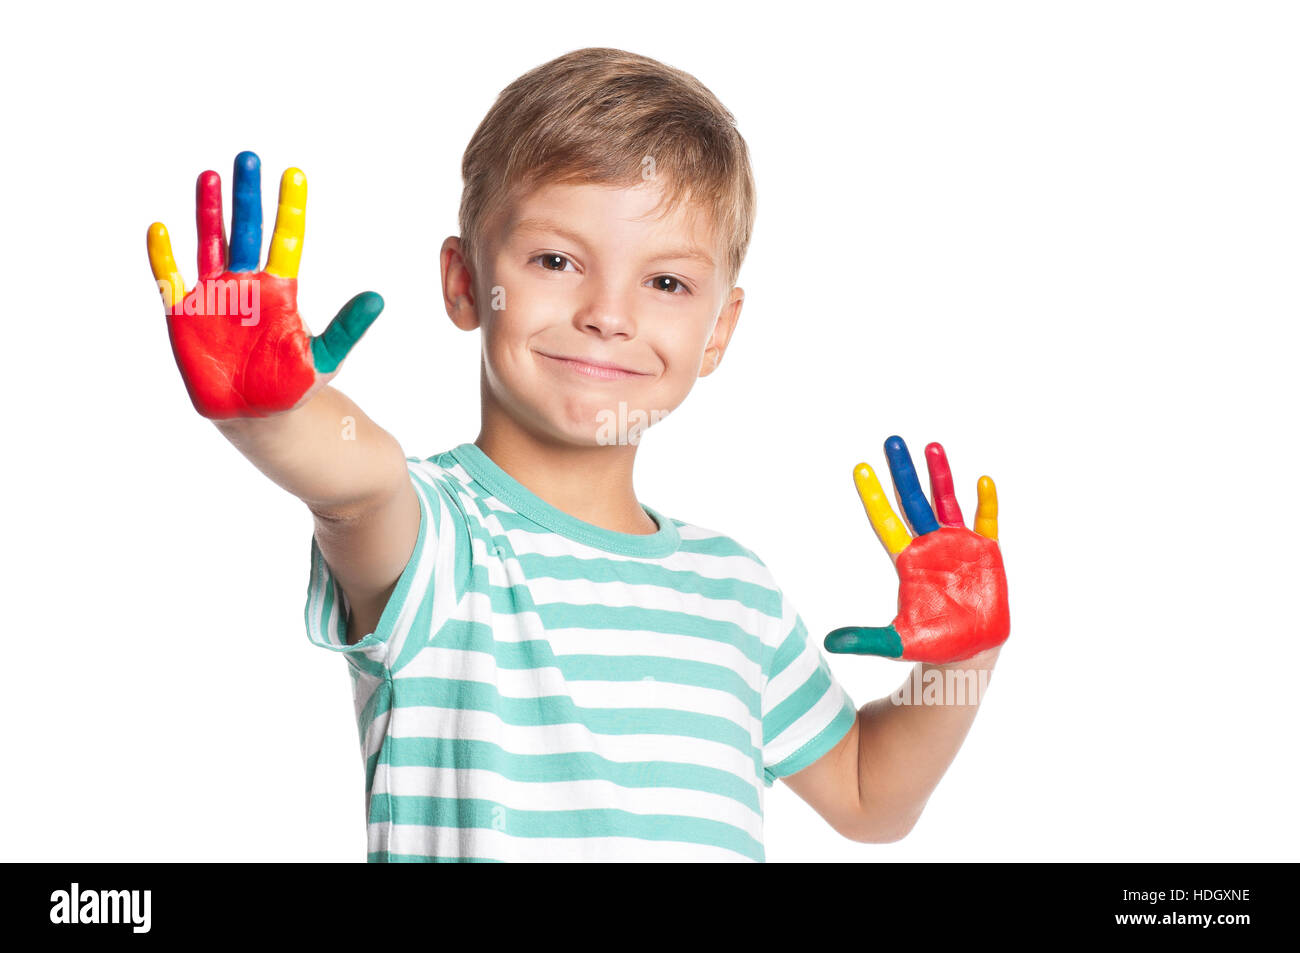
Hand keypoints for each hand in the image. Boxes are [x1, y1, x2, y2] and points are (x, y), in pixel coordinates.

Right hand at [146, 151, 382, 418]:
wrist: (258, 416)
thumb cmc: (294, 385)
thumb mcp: (327, 357)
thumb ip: (348, 327)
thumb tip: (378, 298)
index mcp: (281, 290)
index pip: (287, 239)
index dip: (290, 208)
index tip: (294, 174)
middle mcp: (247, 284)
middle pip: (247, 231)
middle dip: (247, 197)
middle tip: (249, 158)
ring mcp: (215, 295)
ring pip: (210, 244)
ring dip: (209, 213)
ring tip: (209, 176)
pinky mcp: (185, 314)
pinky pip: (170, 278)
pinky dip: (164, 256)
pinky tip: (159, 228)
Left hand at [824, 436, 1009, 663]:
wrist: (971, 652)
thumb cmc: (934, 643)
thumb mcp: (897, 642)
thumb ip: (866, 639)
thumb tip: (828, 643)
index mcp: (908, 560)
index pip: (886, 520)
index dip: (874, 495)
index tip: (860, 467)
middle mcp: (930, 545)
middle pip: (913, 501)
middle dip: (902, 472)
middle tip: (891, 441)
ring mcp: (958, 544)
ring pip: (946, 501)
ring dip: (940, 475)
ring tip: (931, 446)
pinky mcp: (986, 551)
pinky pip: (987, 521)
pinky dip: (986, 502)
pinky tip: (983, 481)